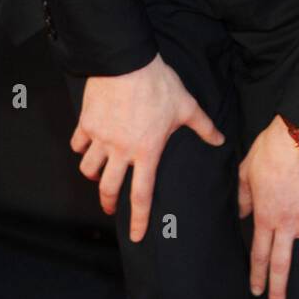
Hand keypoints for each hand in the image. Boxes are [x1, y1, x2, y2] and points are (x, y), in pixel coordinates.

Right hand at [70, 53, 224, 242]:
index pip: (141, 195)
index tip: (136, 236)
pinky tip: (85, 147)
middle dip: (108, 202)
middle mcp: (121, 150)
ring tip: (98, 175)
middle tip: (109, 207)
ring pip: (89, 168)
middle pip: (108, 188)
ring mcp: (100, 138)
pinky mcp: (86, 123)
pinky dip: (80, 149)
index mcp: (146, 152)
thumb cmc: (159, 85)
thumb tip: (220, 140)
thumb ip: (203, 127)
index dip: (138, 219)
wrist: (127, 63)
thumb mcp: (187, 107)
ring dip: (93, 175)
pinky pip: (78, 144)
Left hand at [240, 116, 298, 298]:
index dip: (257, 275)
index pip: (259, 253)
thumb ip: (243, 196)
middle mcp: (286, 223)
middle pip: (282, 263)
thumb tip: (242, 213)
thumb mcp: (246, 172)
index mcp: (265, 216)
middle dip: (279, 289)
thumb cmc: (271, 150)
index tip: (256, 292)